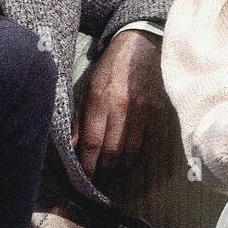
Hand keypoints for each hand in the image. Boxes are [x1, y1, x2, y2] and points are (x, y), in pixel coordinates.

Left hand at [72, 29, 165, 186]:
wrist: (140, 45)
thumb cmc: (109, 67)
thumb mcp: (88, 86)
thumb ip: (80, 116)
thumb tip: (73, 144)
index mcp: (100, 99)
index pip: (92, 141)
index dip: (87, 164)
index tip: (83, 178)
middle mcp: (121, 108)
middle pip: (111, 151)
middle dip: (102, 171)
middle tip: (95, 182)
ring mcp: (141, 111)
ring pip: (129, 151)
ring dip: (118, 169)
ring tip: (110, 176)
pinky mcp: (155, 112)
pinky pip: (143, 142)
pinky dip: (134, 157)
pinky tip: (126, 164)